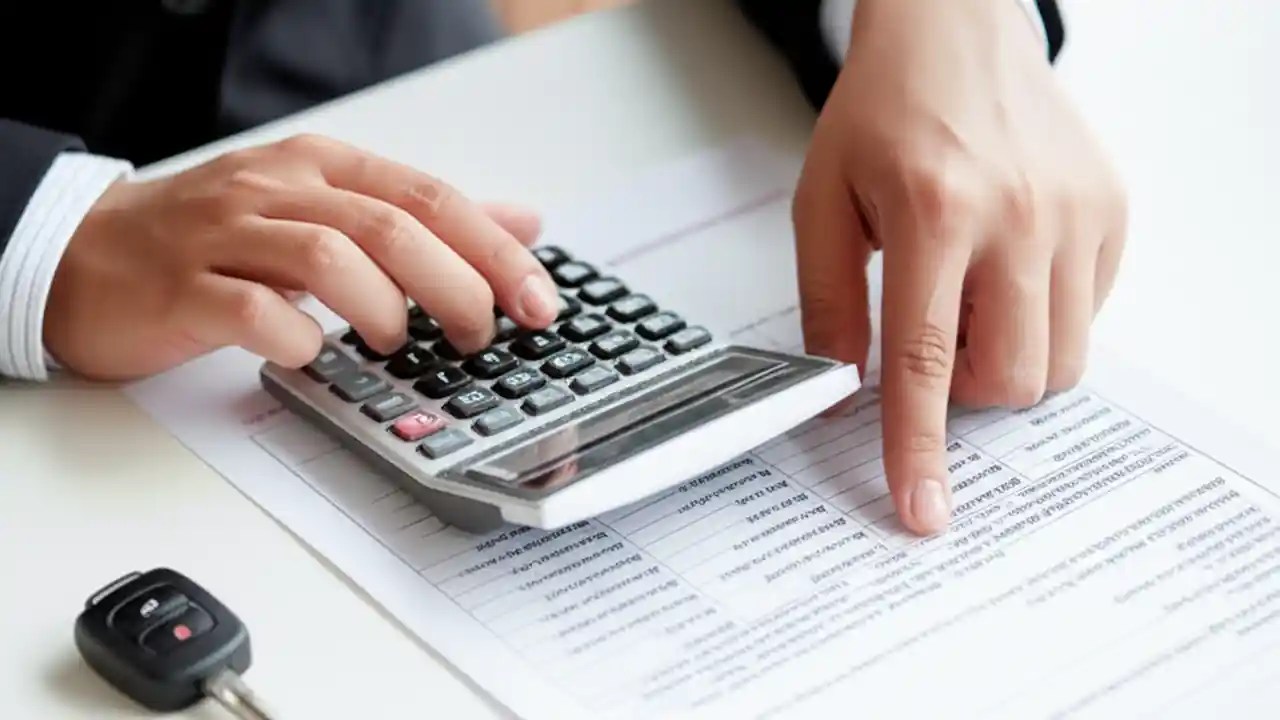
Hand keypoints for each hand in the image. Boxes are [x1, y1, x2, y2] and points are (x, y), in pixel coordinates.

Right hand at [45, 134, 558, 379]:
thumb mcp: (327, 208)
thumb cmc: (219, 239)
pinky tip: (313, 354)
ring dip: (383, 310)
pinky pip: (251, 310)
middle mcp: (279, 188)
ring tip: (396, 343)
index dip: (495, 252)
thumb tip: (520, 223)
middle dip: (456, 286)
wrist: (87, 254)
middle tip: (480, 334)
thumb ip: (421, 217)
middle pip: (391, 227)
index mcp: (323, 166)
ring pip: (328, 256)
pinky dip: (297, 338)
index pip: (431, 198)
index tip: (540, 303)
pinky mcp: (183, 287)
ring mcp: (226, 234)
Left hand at [793, 0, 1127, 534]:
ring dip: (1006, 359)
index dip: (918, 446)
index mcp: (934, 213)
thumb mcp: (823, 203)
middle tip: (932, 334)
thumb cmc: (883, 114)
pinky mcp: (1112, 211)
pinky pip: (1088, 315)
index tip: (921, 508)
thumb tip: (840, 391)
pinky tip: (1007, 268)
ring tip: (969, 296)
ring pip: (1059, 361)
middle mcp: (1020, 215)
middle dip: (965, 392)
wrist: (954, 36)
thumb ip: (827, 303)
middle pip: (1009, 378)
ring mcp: (1078, 214)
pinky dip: (1042, 318)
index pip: (923, 361)